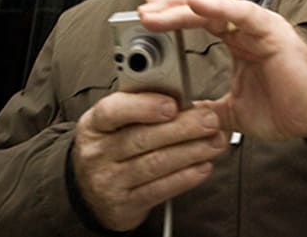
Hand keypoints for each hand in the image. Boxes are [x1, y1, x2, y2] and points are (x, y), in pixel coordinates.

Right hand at [71, 92, 226, 231]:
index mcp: (94, 125)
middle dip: (183, 128)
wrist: (91, 191)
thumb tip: (185, 99)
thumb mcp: (116, 123)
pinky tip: (203, 167)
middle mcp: (97, 153)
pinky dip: (185, 178)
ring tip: (214, 142)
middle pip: (143, 138)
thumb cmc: (113, 147)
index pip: (113, 111)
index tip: (173, 104)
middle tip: (210, 121)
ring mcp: (108, 181)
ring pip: (156, 163)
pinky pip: (159, 190)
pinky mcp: (124, 205)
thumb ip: (144, 107)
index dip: (144, 106)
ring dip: (191, 152)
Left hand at [139, 0, 306, 140]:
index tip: (147, 19)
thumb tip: (181, 118)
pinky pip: (240, 13)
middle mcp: (247, 28)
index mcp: (239, 40)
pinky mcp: (270, 30)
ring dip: (183, 5)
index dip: (173, 17)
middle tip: (144, 11)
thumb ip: (208, 109)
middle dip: (170, 8)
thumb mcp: (233, 112)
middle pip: (202, 8)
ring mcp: (258, 26)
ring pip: (215, 5)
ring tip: (157, 8)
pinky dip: (217, 7)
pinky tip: (194, 4)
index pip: (200, 20)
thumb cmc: (285, 107)